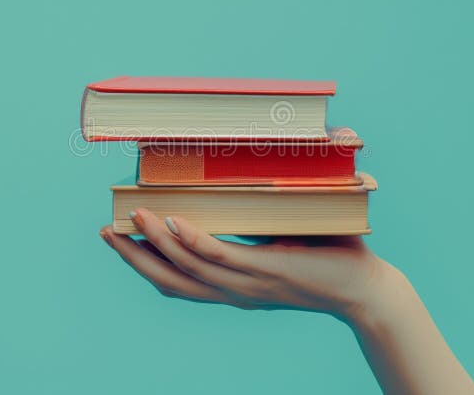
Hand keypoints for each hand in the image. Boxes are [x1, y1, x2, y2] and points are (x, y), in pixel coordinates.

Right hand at [99, 207, 387, 321]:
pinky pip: (222, 257)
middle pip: (171, 280)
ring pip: (188, 268)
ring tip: (131, 219)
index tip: (119, 238)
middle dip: (135, 257)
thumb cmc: (328, 260)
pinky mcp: (268, 272)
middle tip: (106, 231)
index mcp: (234, 285)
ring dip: (155, 244)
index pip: (179, 280)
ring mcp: (248, 284)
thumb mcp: (283, 239)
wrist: (366, 290)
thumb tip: (240, 182)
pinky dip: (193, 241)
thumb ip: (257, 221)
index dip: (146, 262)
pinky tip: (173, 223)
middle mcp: (234, 291)